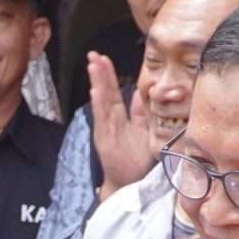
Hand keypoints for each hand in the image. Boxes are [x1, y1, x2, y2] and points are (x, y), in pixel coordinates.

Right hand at [89, 56, 154, 190]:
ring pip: (102, 102)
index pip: (113, 92)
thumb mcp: (143, 131)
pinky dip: (98, 105)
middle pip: (105, 92)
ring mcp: (106, 130)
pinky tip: (95, 91)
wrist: (129, 183)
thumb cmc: (136, 160)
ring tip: (93, 66)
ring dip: (97, 83)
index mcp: (120, 118)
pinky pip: (102, 119)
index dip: (109, 75)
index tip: (104, 59)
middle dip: (99, 73)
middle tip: (93, 55)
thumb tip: (144, 93)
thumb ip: (142, 113)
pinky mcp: (104, 140)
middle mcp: (111, 121)